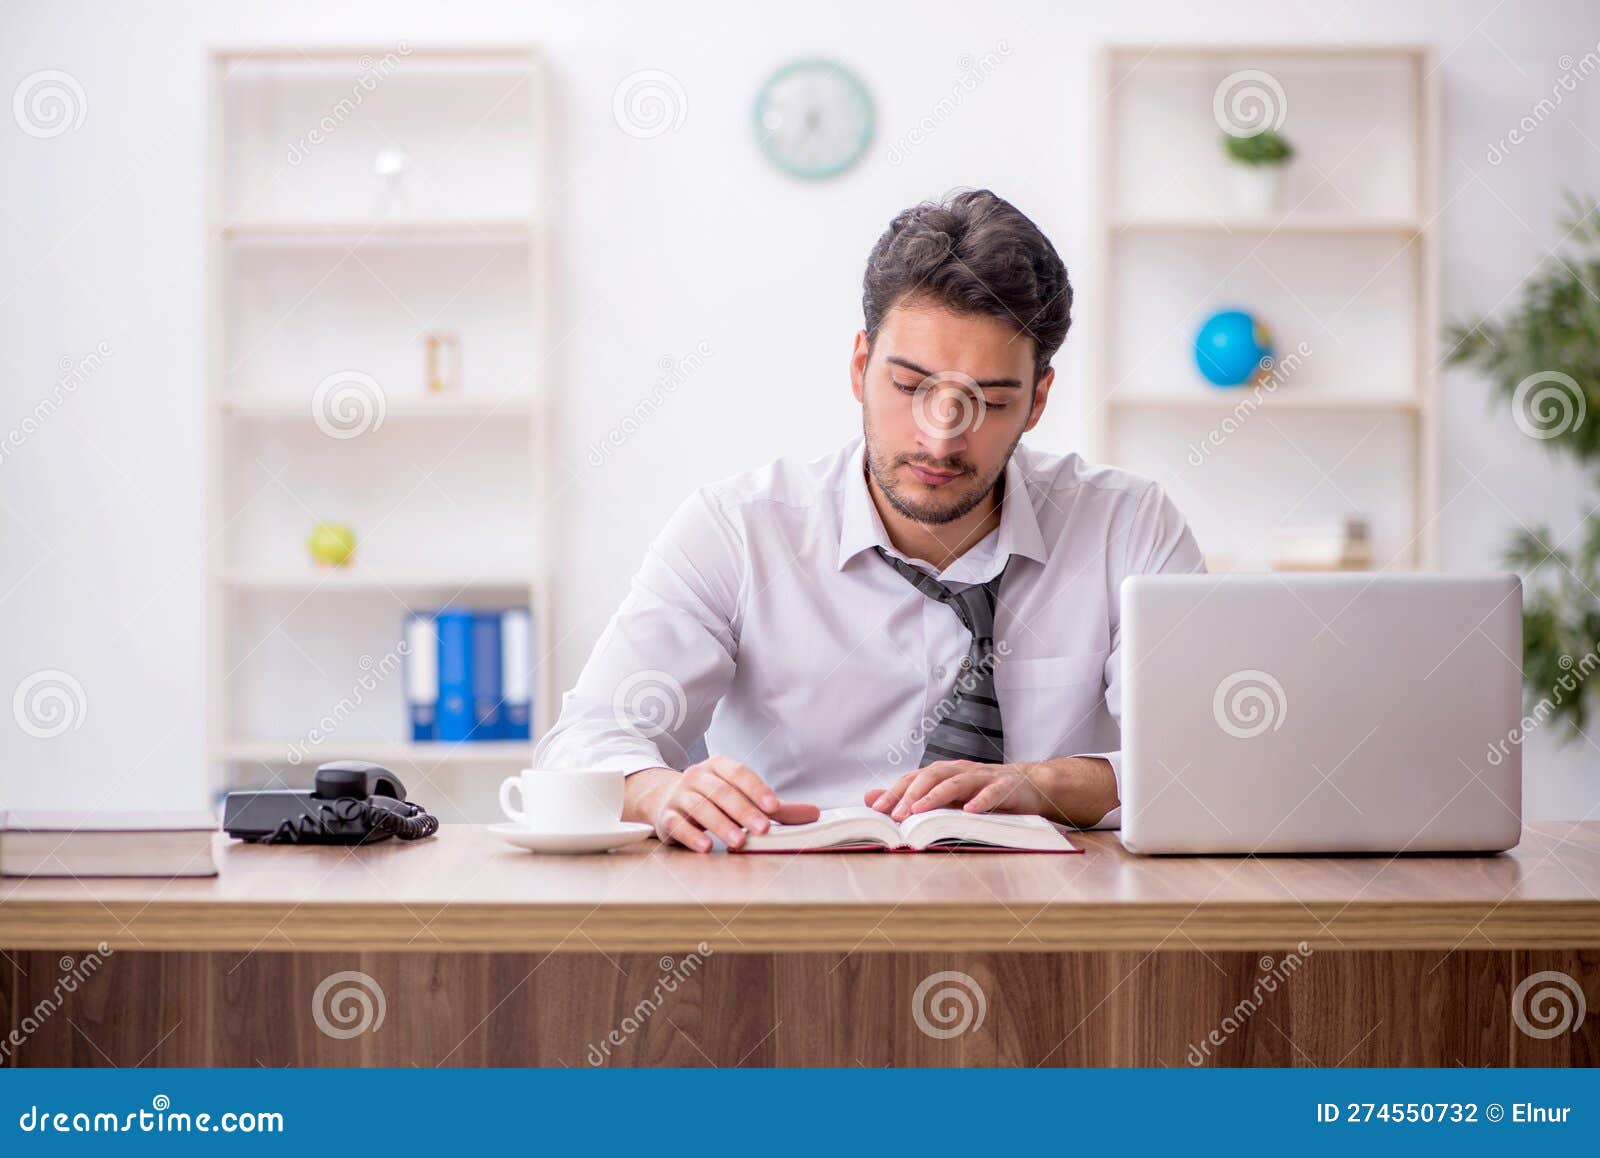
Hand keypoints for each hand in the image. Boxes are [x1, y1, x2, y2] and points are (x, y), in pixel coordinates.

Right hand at [639, 756, 819, 851]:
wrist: (663, 799)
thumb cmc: (712, 798)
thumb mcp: (742, 797)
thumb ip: (776, 809)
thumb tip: (814, 813)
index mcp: (718, 766)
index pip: (739, 774)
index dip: (756, 789)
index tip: (774, 806)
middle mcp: (697, 776)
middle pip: (721, 792)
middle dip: (744, 811)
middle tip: (763, 829)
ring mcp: (679, 795)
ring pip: (701, 807)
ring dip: (721, 825)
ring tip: (739, 842)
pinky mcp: (666, 816)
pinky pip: (678, 824)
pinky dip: (692, 835)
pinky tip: (706, 847)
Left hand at [866, 760, 1052, 820]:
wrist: (1028, 785)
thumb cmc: (982, 792)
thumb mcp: (946, 796)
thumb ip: (909, 797)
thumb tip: (870, 798)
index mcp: (944, 773)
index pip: (914, 778)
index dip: (895, 792)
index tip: (877, 809)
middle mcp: (960, 770)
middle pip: (931, 775)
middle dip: (911, 794)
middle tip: (895, 815)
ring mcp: (984, 777)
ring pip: (957, 781)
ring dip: (937, 796)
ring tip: (920, 811)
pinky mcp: (1006, 787)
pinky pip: (993, 792)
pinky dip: (981, 801)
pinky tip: (970, 812)